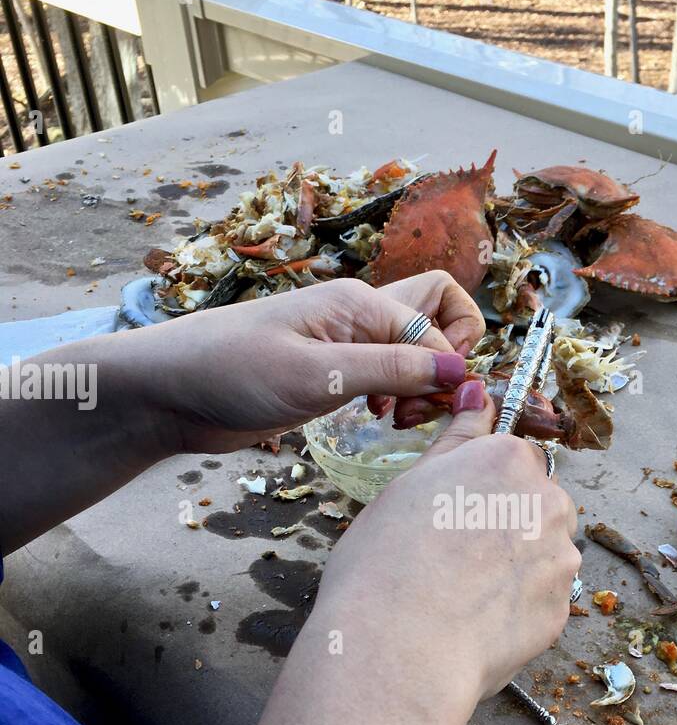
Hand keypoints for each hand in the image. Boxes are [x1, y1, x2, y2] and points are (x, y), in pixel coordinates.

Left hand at [134, 271, 485, 454]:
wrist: (169, 392)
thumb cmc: (232, 372)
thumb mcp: (319, 375)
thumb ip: (392, 370)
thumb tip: (460, 370)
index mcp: (360, 304)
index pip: (438, 325)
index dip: (447, 368)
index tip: (430, 408)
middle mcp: (359, 318)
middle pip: (434, 320)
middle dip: (445, 362)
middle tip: (421, 407)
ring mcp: (345, 347)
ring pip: (412, 354)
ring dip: (419, 386)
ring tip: (395, 420)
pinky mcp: (331, 375)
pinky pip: (385, 377)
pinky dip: (395, 398)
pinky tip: (375, 421)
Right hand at [319, 381, 580, 703]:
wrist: (397, 651)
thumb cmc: (386, 563)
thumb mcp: (409, 483)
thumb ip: (457, 440)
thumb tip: (479, 392)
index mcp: (509, 460)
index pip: (509, 458)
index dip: (475, 486)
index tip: (450, 510)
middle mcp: (548, 503)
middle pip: (533, 504)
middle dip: (502, 524)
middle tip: (447, 554)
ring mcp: (561, 561)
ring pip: (541, 553)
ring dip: (512, 567)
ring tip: (458, 592)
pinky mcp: (561, 612)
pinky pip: (540, 601)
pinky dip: (514, 609)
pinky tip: (472, 620)